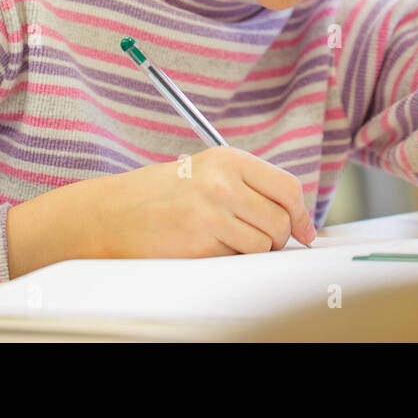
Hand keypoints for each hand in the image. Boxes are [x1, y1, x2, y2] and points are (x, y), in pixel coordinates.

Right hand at [91, 146, 315, 257]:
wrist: (112, 213)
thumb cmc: (160, 194)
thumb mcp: (207, 172)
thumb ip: (249, 186)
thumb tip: (296, 217)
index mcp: (227, 158)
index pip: (287, 187)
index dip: (301, 215)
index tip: (304, 231)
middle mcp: (222, 182)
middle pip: (280, 220)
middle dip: (277, 238)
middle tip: (261, 240)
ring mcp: (211, 212)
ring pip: (262, 244)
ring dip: (253, 250)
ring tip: (227, 240)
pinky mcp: (200, 243)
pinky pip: (236, 259)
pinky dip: (230, 259)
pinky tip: (207, 246)